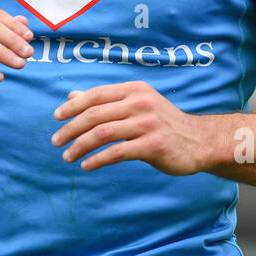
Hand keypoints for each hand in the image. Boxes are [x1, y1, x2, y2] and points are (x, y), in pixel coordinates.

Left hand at [51, 81, 210, 174]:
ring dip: (79, 146)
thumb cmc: (163, 123)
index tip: (56, 117)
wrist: (199, 142)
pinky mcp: (153, 145)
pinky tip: (86, 165)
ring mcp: (147, 124)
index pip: (95, 94)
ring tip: (67, 157)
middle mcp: (140, 103)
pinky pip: (117, 152)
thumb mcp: (137, 105)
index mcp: (134, 90)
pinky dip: (97, 159)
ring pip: (102, 133)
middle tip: (56, 141)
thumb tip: (72, 96)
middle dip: (70, 128)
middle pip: (94, 114)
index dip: (73, 106)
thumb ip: (106, 100)